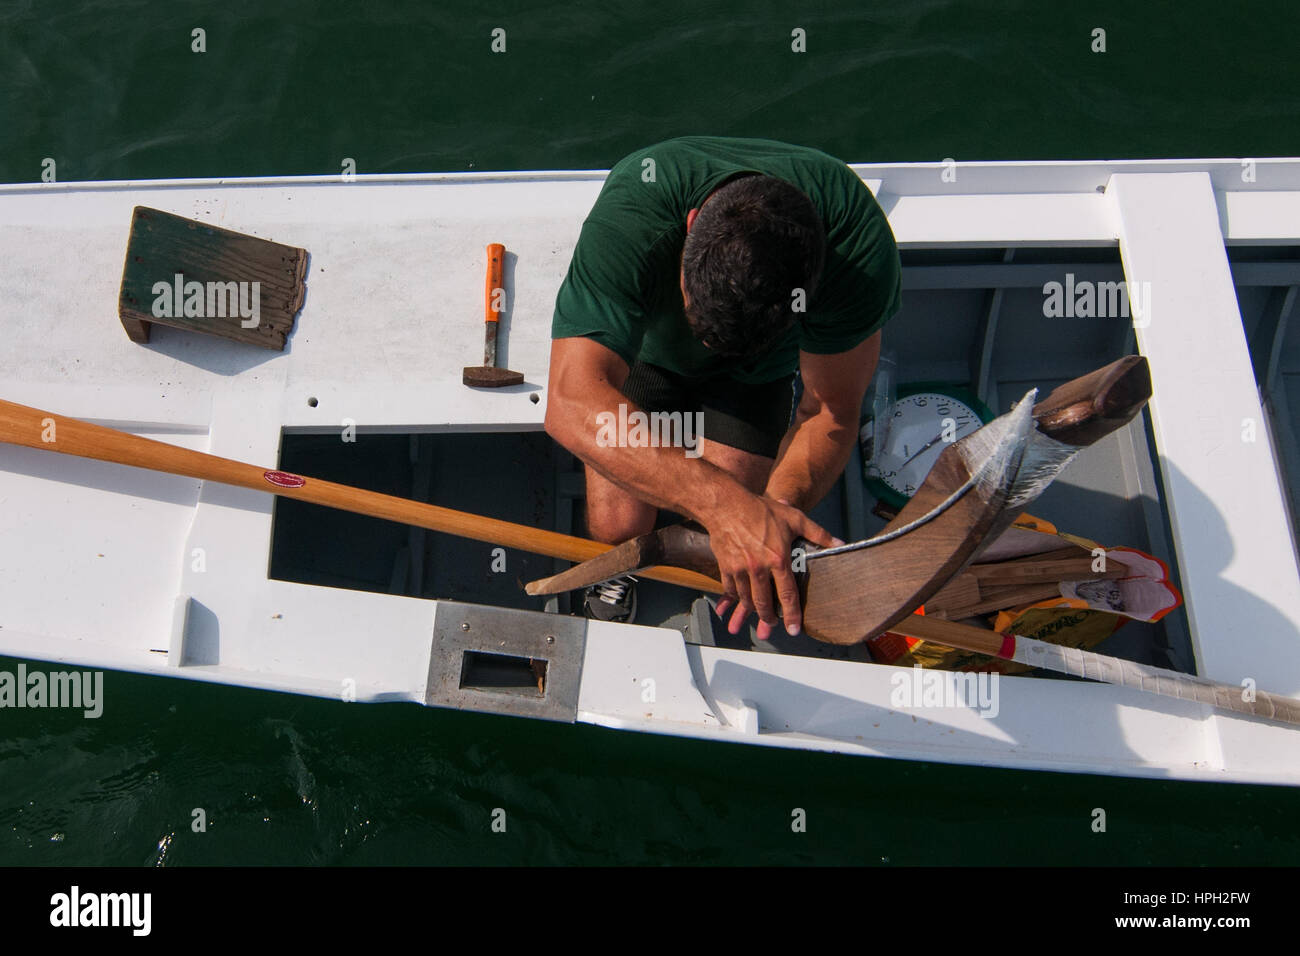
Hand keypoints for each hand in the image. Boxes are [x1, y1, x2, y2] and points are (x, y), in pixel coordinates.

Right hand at [706, 493, 840, 639]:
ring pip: (747, 600)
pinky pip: (731, 590)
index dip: (792, 615)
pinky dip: (736, 597)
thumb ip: (818, 533)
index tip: (794, 630)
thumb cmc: (761, 510)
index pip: (788, 594)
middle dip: (769, 618)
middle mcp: (759, 568)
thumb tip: (840, 544)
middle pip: (764, 604)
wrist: (727, 504)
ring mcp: (740, 569)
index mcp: (778, 558)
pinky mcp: (726, 567)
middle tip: (774, 623)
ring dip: (753, 610)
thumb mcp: (794, 518)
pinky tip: (741, 599)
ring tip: (759, 613)